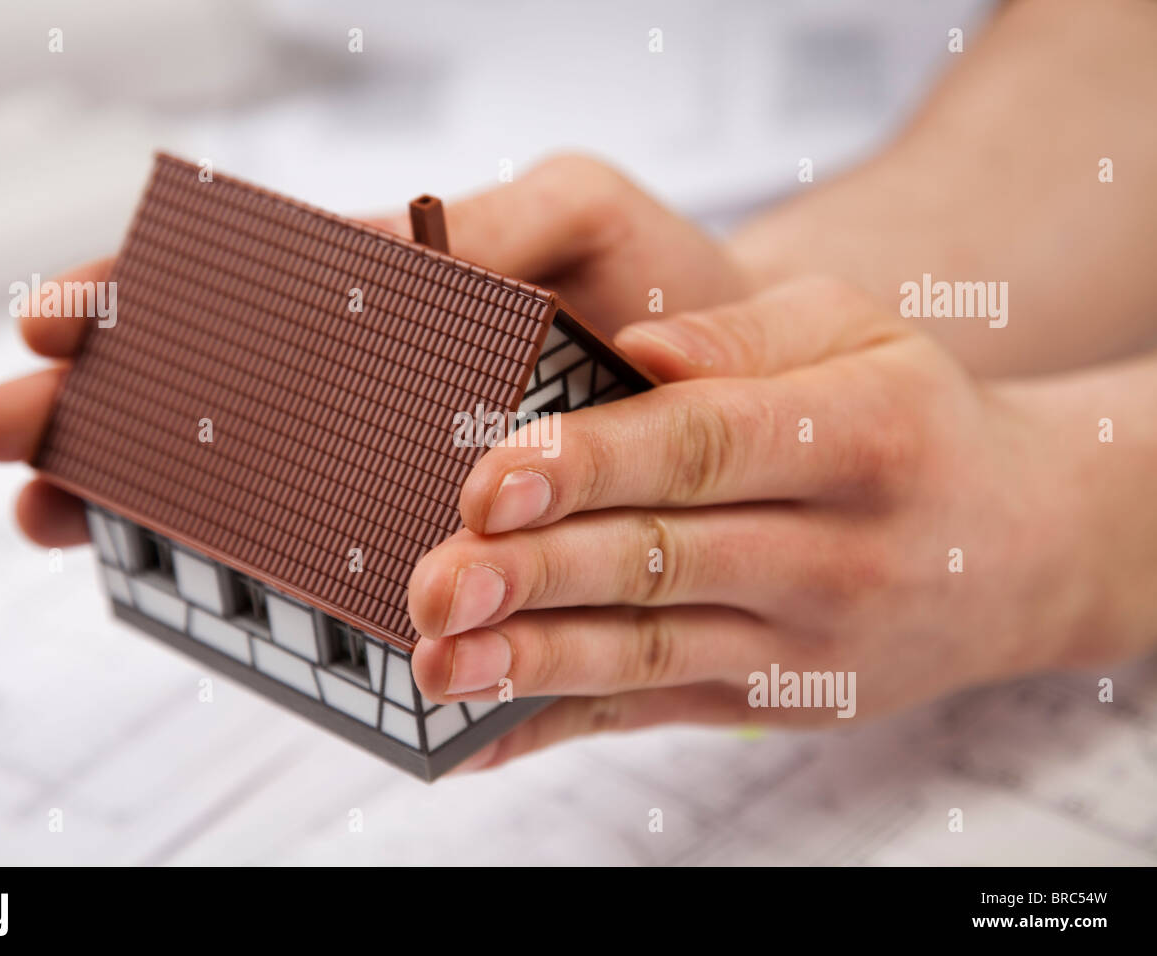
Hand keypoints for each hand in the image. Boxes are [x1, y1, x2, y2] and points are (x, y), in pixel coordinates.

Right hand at [0, 154, 749, 544]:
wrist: (749, 398)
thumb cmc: (665, 285)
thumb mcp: (577, 216)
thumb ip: (484, 225)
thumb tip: (381, 256)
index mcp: (390, 304)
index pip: (243, 301)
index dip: (149, 309)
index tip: (64, 324)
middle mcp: (381, 397)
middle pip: (218, 405)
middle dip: (109, 412)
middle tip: (12, 432)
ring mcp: (405, 476)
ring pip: (256, 495)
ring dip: (148, 501)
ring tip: (58, 514)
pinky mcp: (453, 549)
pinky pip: (346, 571)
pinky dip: (278, 586)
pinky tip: (211, 594)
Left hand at [407, 275, 1135, 771]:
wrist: (1012, 549)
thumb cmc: (910, 419)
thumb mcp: (858, 332)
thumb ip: (744, 335)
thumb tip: (638, 350)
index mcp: (860, 436)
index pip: (706, 448)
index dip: (594, 466)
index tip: (491, 481)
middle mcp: (839, 551)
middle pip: (663, 560)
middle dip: (539, 576)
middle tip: (435, 585)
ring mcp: (806, 641)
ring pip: (649, 650)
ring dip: (535, 660)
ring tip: (440, 663)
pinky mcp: (772, 695)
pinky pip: (653, 710)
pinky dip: (561, 723)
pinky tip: (481, 735)